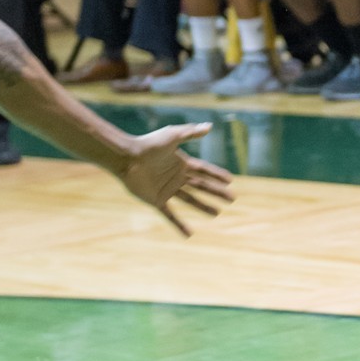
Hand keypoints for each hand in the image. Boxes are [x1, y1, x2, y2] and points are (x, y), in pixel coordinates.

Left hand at [117, 121, 232, 237]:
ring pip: (191, 200)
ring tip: (217, 213)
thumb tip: (210, 126)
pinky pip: (170, 215)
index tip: (230, 180)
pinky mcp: (157, 200)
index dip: (218, 175)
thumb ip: (191, 133)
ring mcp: (168, 189)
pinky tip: (189, 234)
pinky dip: (179, 224)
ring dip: (204, 206)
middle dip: (217, 192)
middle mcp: (177, 177)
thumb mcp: (173, 135)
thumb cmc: (148, 144)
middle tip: (232, 198)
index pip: (205, 170)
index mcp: (182, 163)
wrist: (127, 157)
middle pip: (202, 185)